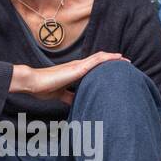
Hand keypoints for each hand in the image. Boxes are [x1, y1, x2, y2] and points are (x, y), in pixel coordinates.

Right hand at [10, 51, 127, 104]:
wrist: (33, 83)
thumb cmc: (43, 87)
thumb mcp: (59, 94)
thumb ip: (68, 97)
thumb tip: (75, 102)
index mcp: (74, 71)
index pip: (93, 66)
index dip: (104, 66)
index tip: (116, 69)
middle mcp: (77, 66)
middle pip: (99, 60)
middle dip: (113, 61)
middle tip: (126, 63)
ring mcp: (77, 66)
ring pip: (100, 58)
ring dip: (113, 58)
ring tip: (126, 60)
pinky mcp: (77, 68)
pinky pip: (96, 60)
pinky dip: (107, 58)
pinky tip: (117, 58)